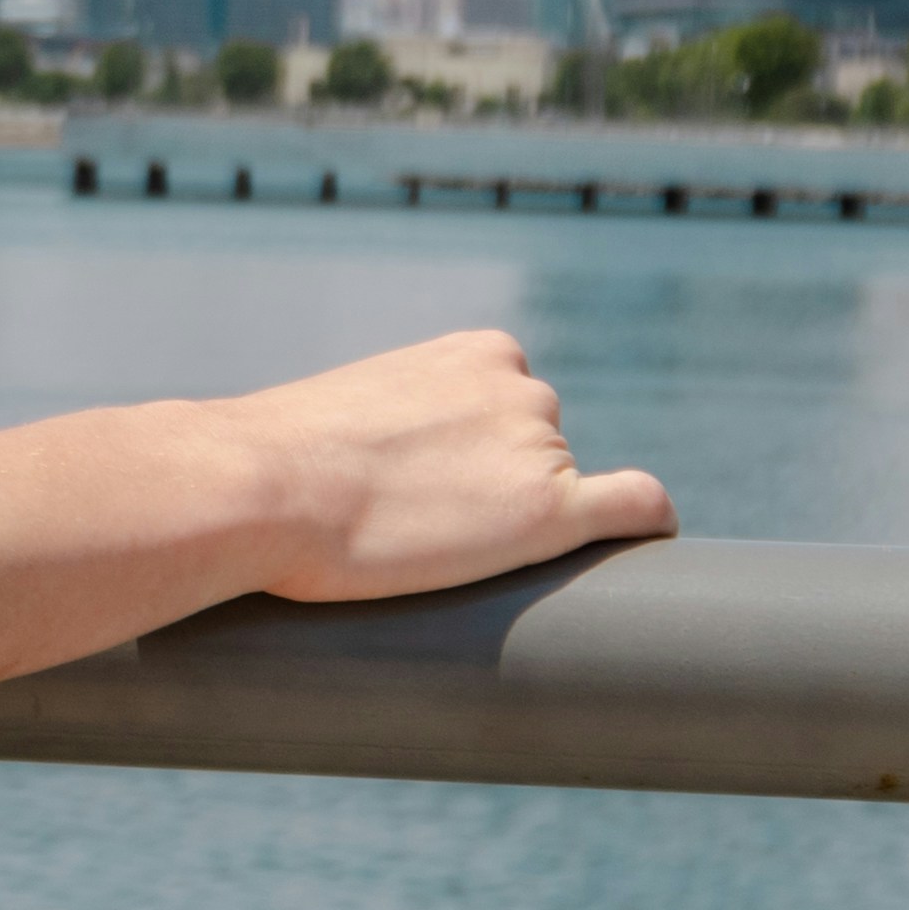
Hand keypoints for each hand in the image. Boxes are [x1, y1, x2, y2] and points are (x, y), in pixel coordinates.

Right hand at [191, 331, 674, 604]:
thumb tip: (360, 472)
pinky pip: (636, 507)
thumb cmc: (275, 461)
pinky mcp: (549, 512)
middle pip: (543, 453)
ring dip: (522, 522)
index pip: (518, 408)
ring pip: (561, 494)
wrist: (259, 488)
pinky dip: (646, 524)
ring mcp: (541, 447)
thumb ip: (386, 427)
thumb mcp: (345, 414)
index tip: (448, 490)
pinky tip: (649, 549)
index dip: (485, 455)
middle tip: (431, 533)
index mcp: (478, 353)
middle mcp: (523, 388)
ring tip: (444, 556)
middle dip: (502, 490)